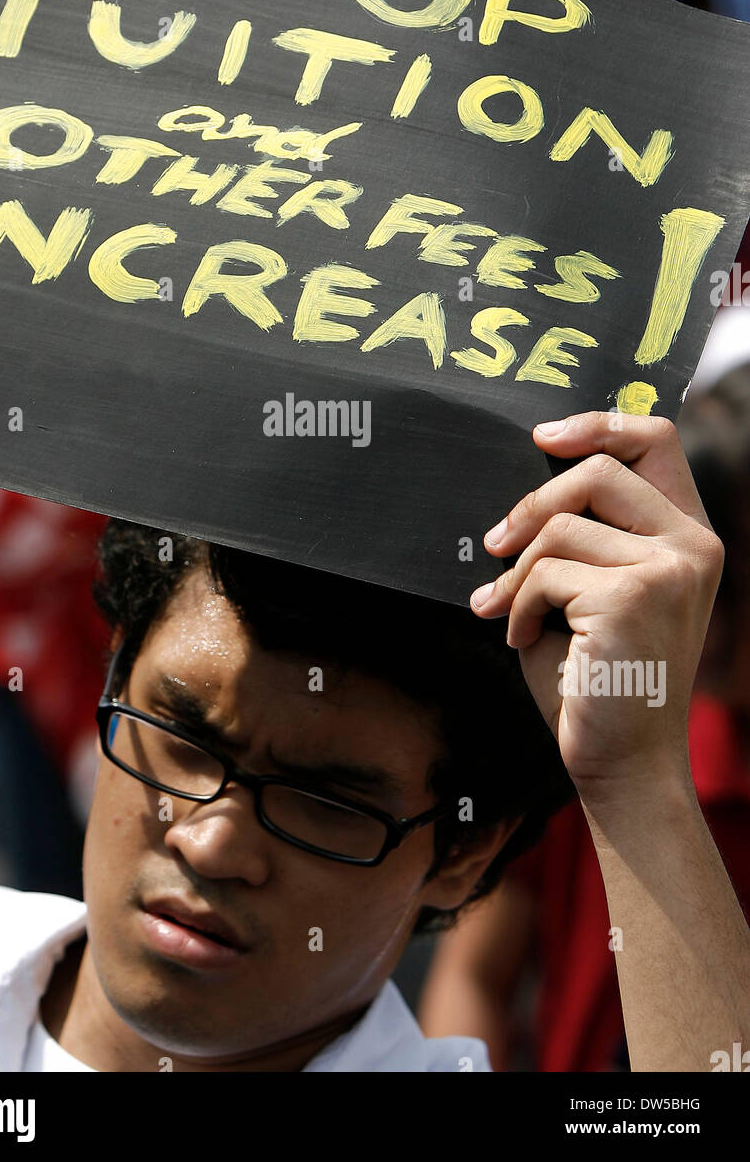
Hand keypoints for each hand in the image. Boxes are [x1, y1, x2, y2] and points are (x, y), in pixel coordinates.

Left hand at [469, 413, 723, 798]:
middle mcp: (692, 546)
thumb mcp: (593, 589)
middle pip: (599, 471)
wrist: (619, 762)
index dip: (597, 424)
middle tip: (495, 543)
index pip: (657, 439)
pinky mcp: (633, 597)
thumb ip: (581, 533)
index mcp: (689, 536)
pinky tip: (521, 638)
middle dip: (531, 504)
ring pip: (561, 528)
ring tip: (505, 611)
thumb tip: (528, 480)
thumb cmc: (596, 678)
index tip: (543, 437)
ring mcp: (669, 570)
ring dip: (516, 573)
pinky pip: (545, 573)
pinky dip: (516, 605)